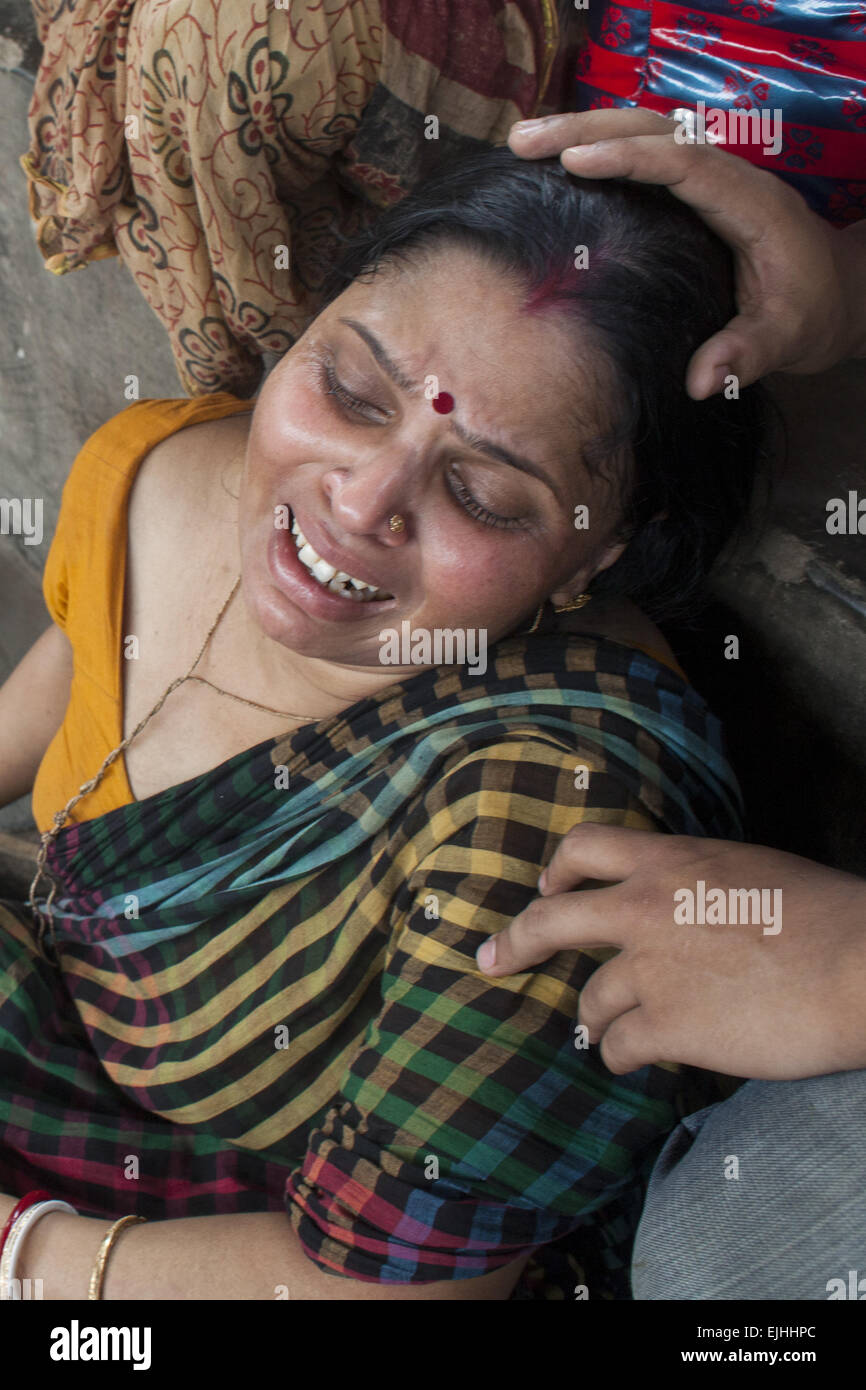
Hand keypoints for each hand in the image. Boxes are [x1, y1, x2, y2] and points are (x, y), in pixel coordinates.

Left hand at [477, 824, 865, 1079]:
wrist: (859, 968)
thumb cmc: (827, 917)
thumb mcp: (751, 871)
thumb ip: (701, 886)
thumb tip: (689, 912)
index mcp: (672, 861)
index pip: (587, 848)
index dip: (557, 871)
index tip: (546, 890)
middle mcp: (645, 909)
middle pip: (551, 921)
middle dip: (513, 943)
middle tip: (491, 961)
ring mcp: (650, 969)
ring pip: (588, 1000)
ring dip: (593, 1019)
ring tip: (606, 1032)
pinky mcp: (666, 1026)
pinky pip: (617, 1048)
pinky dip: (620, 1057)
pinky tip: (635, 1062)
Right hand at [509, 109, 865, 398]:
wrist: (839, 293)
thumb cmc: (813, 314)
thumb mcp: (788, 340)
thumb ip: (746, 357)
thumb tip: (699, 383)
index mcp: (751, 203)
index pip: (684, 162)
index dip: (628, 156)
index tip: (574, 161)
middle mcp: (730, 176)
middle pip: (656, 129)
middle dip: (588, 128)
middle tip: (524, 142)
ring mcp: (712, 178)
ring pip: (647, 132)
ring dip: (587, 130)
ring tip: (524, 143)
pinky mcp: (697, 191)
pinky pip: (647, 153)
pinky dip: (602, 147)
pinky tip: (559, 160)